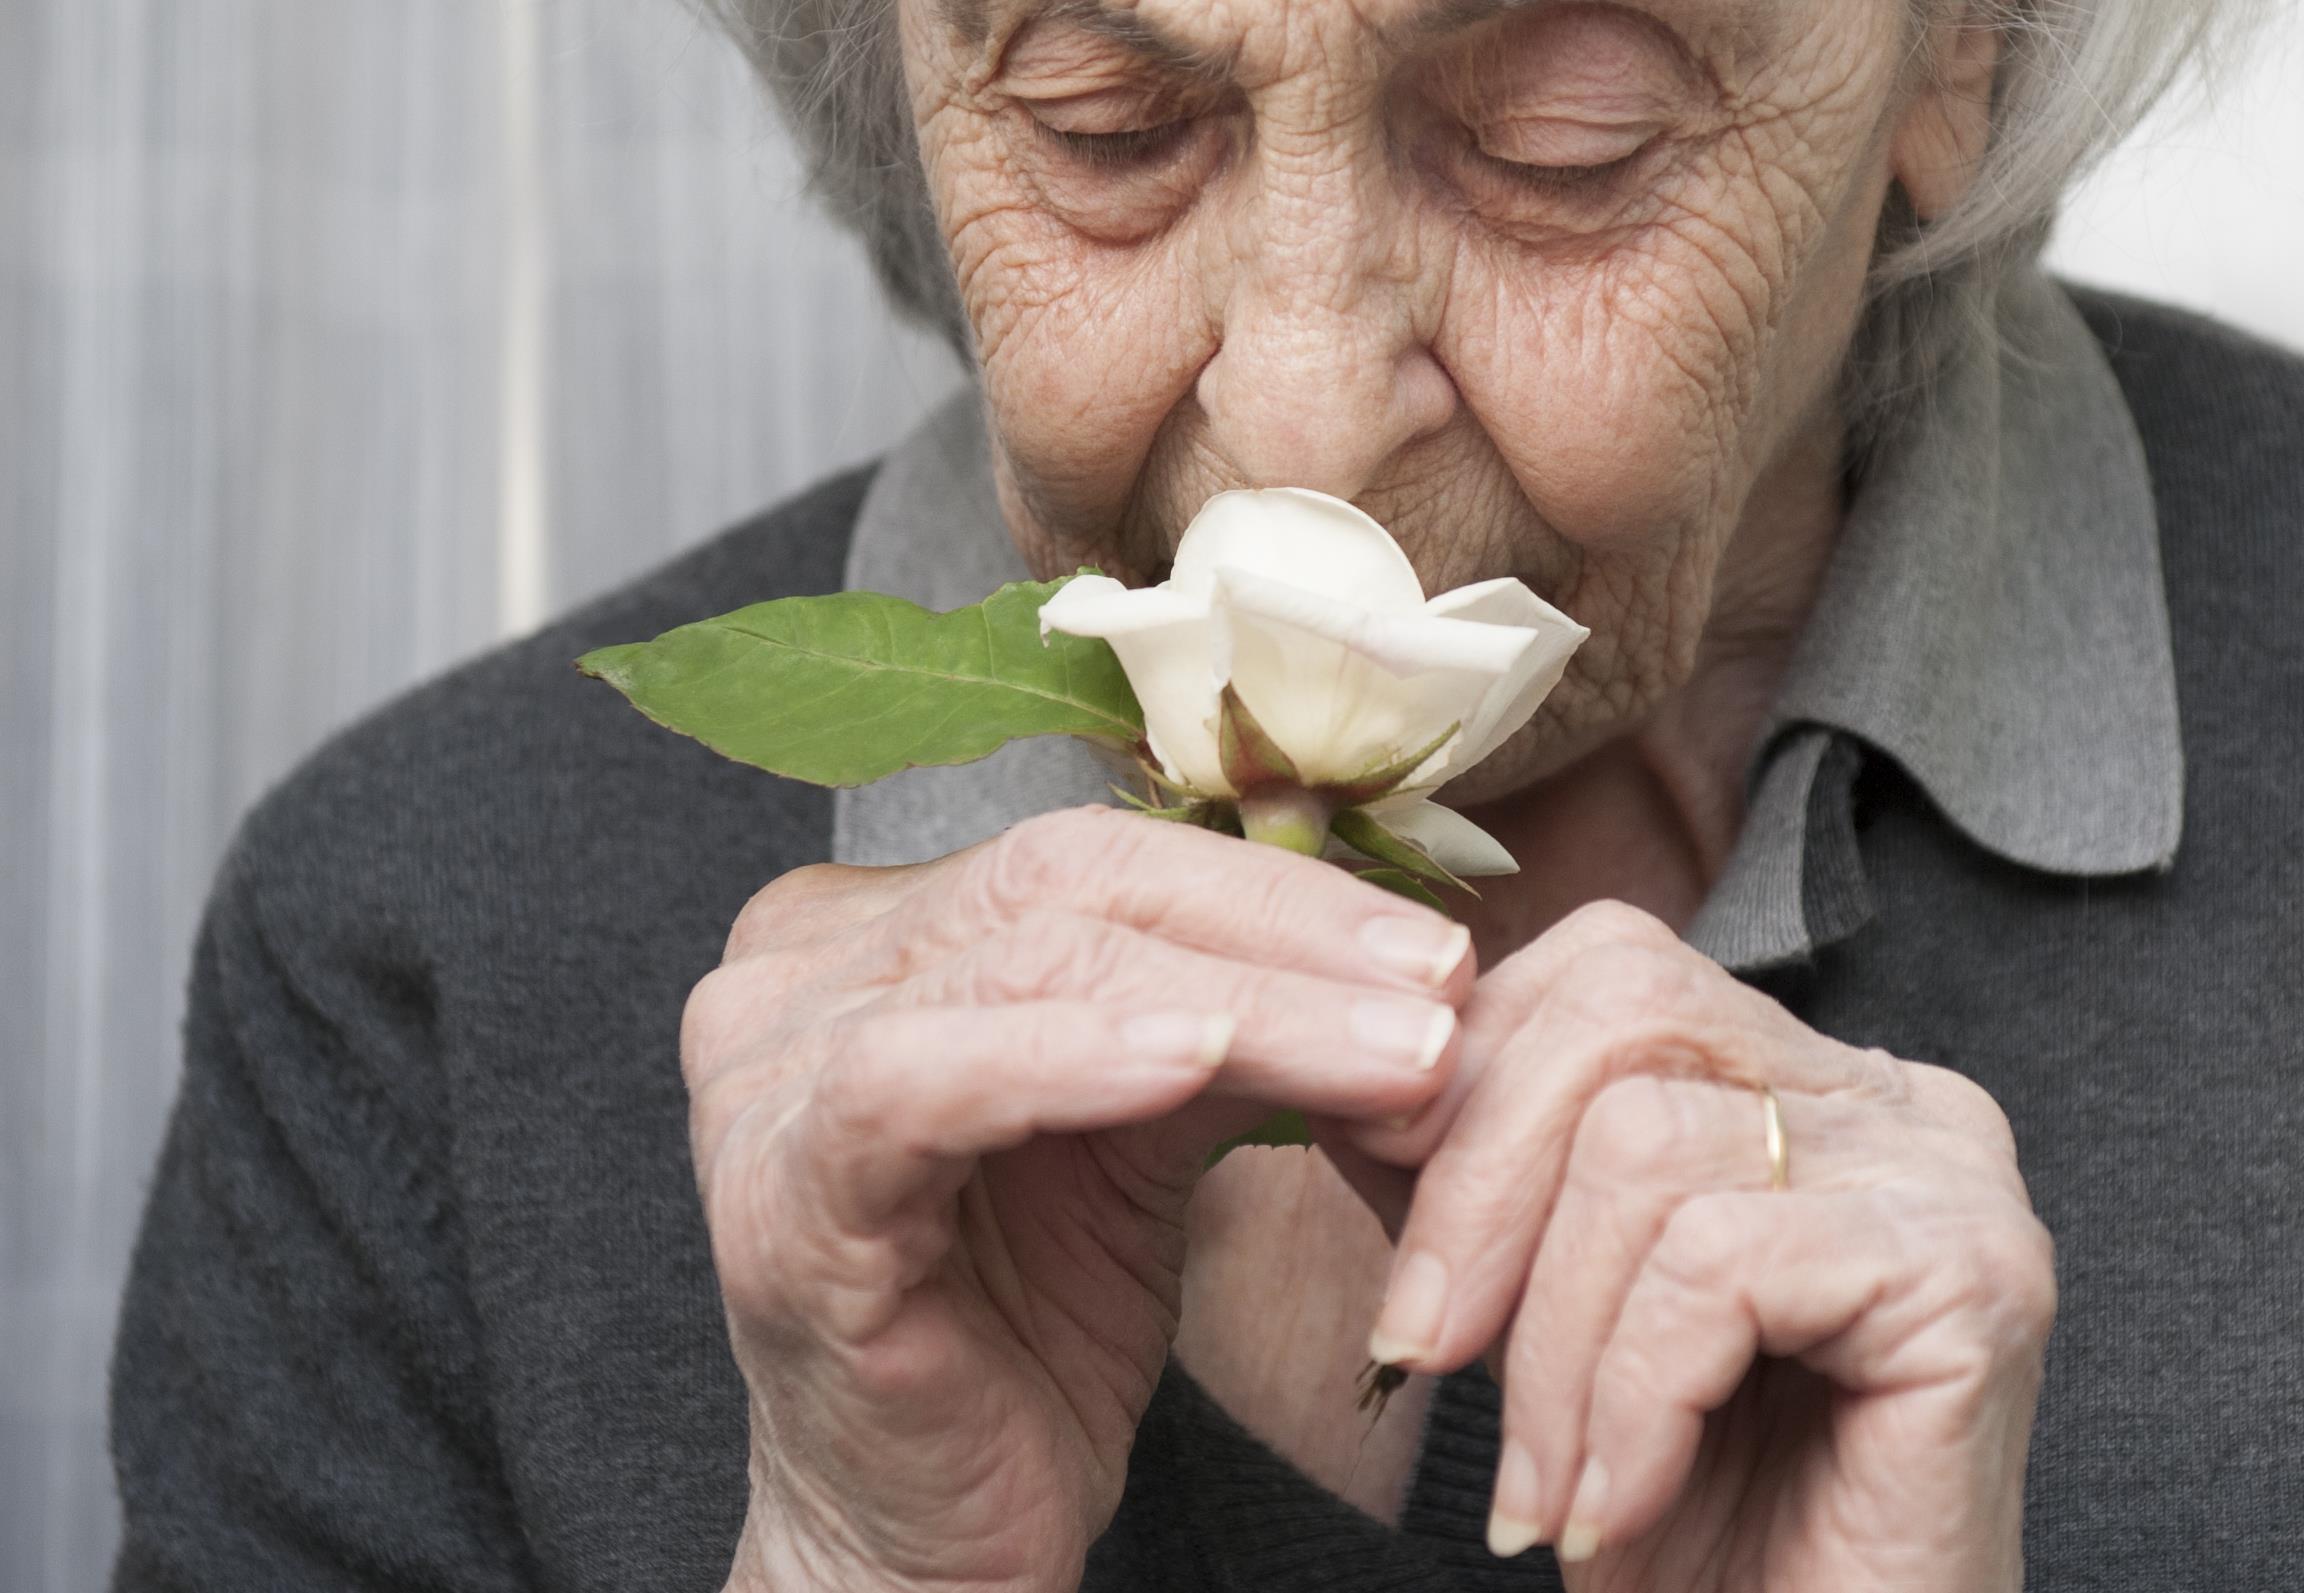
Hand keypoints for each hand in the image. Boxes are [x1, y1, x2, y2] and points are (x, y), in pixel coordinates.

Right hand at [688, 808, 1473, 1592]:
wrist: (939, 1534)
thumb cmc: (1031, 1328)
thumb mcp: (1150, 1136)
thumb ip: (1237, 1023)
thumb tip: (1420, 958)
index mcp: (874, 933)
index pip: (1092, 852)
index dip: (1277, 890)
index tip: (1441, 951)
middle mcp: (793, 975)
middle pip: (1065, 883)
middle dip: (1281, 935)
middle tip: (1444, 988)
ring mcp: (766, 1079)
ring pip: (1028, 969)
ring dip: (1245, 1005)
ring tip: (1399, 1049)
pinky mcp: (779, 1196)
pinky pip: (920, 1087)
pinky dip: (1074, 1059)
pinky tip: (1199, 1065)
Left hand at [1337, 903, 2053, 1591]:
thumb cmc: (1690, 1536)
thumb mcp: (1541, 1323)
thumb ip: (1476, 1180)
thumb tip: (1351, 1070)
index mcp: (1809, 1082)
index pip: (1613, 970)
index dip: (1471, 1086)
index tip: (1398, 1246)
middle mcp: (1900, 1098)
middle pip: (1627, 1012)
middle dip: (1477, 1191)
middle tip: (1415, 1354)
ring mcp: (1951, 1177)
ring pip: (1648, 1143)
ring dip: (1549, 1346)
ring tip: (1545, 1490)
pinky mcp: (1971, 1277)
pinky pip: (1717, 1266)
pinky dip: (1628, 1403)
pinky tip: (1617, 1510)